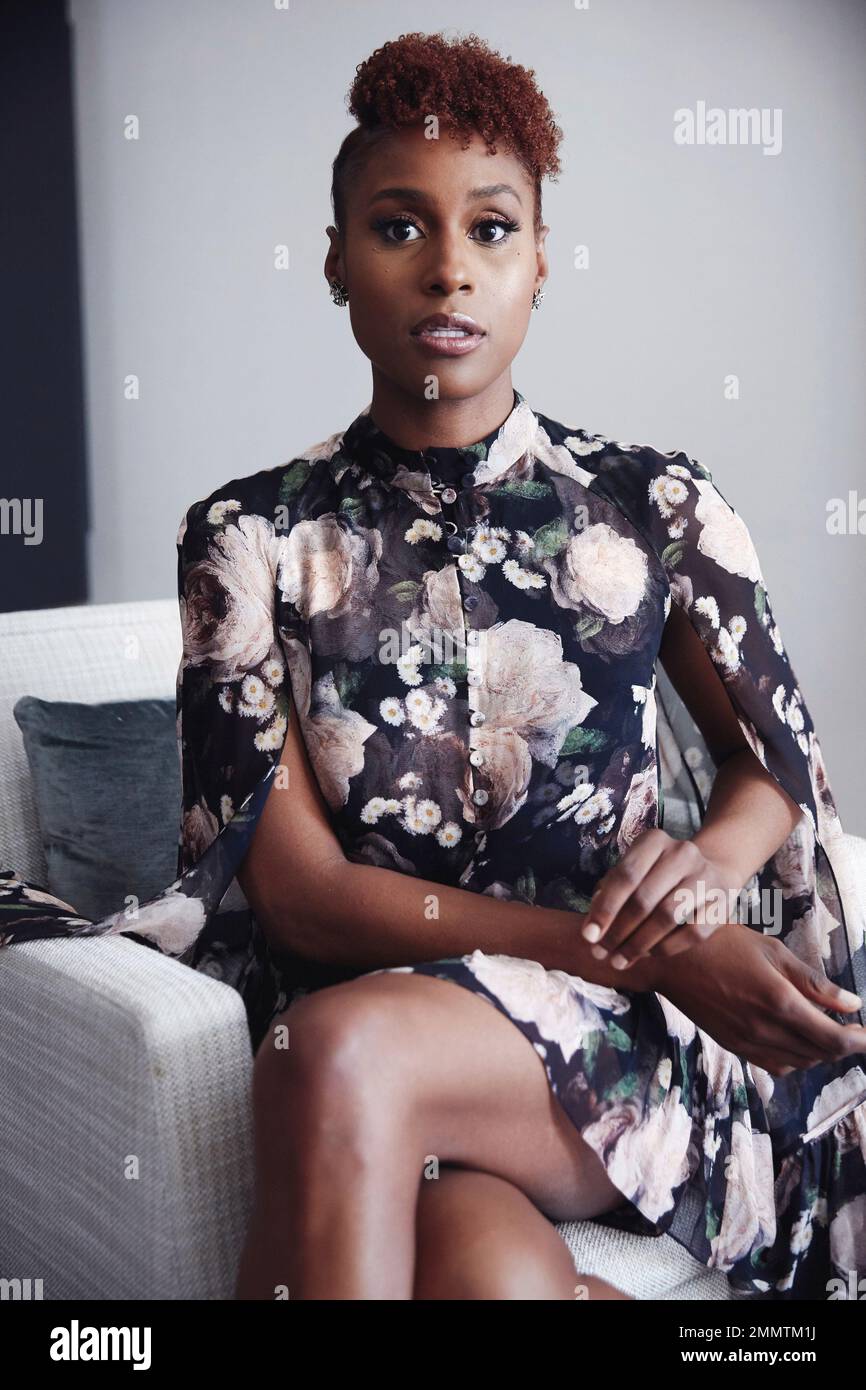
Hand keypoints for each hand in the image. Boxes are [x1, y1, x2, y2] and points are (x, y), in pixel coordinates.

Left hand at [581, 829, 732, 969]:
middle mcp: (682, 853)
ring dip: (638, 944)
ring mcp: (705, 878)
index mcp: (654, 841)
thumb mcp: (633, 871)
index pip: (625, 876)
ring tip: (619, 960)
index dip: (605, 909)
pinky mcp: (722, 904)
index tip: (588, 936)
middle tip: (601, 953)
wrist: (713, 871)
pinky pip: (691, 933)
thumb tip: (592, 929)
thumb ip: (609, 894)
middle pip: (644, 899)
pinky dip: (665, 948)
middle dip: (618, 931)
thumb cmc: (659, 874)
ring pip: (667, 917)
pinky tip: (647, 954)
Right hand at [650, 921, 865, 1076]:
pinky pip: (775, 1066)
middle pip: (820, 1054)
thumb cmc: (721, 943)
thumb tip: (852, 1004)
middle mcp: (765, 1030)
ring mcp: (747, 1042)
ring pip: (800, 1063)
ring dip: (818, 1051)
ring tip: (823, 1029)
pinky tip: (794, 1039)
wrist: (669, 961)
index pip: (833, 1039)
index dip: (859, 1042)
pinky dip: (794, 1059)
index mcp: (779, 1003)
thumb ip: (814, 981)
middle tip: (850, 1026)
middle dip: (842, 1044)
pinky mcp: (733, 1047)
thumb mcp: (772, 950)